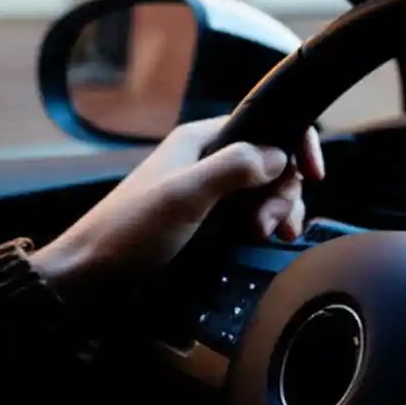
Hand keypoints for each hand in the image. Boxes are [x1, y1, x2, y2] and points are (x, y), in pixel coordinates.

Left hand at [30, 116, 324, 293]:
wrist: (90, 279)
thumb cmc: (130, 231)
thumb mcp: (184, 194)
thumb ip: (233, 167)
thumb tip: (281, 154)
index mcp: (203, 140)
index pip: (267, 124)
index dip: (297, 143)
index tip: (315, 175)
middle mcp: (211, 160)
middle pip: (274, 162)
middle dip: (284, 191)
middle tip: (272, 226)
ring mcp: (212, 193)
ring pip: (267, 192)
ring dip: (279, 212)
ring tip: (269, 237)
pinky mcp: (211, 223)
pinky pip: (253, 216)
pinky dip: (267, 228)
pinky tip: (264, 243)